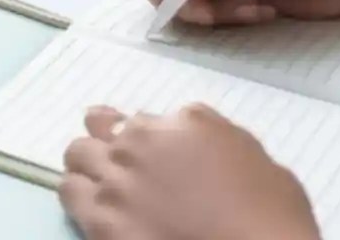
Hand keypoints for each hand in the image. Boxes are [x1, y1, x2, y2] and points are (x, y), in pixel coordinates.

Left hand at [61, 103, 319, 239]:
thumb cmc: (271, 220)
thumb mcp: (265, 166)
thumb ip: (225, 145)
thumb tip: (206, 151)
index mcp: (188, 122)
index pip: (158, 118)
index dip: (161, 141)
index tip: (167, 160)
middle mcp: (144, 139)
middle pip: (109, 126)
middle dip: (117, 143)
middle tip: (129, 167)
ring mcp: (117, 176)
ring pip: (79, 151)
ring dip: (90, 163)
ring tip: (102, 181)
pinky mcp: (98, 214)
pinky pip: (68, 189)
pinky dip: (78, 193)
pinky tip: (91, 205)